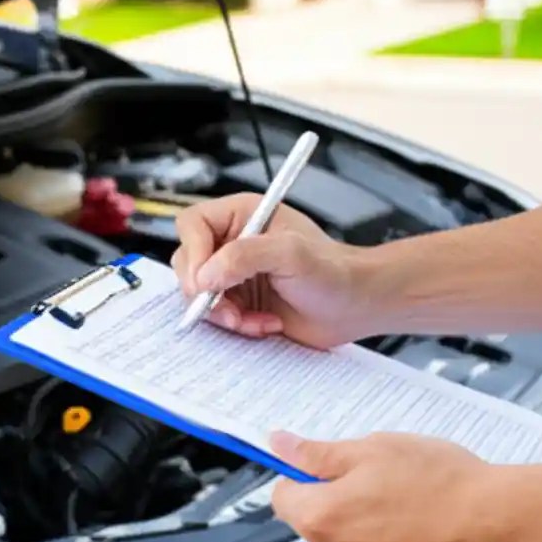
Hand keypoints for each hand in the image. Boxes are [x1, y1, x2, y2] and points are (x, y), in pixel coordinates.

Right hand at [170, 193, 376, 348]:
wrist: (353, 307)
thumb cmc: (334, 272)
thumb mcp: (292, 254)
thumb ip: (246, 256)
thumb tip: (206, 275)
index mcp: (242, 216)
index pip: (193, 225)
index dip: (194, 252)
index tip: (205, 281)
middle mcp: (232, 242)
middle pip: (188, 262)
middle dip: (205, 292)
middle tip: (227, 309)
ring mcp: (232, 274)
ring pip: (198, 294)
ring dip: (223, 314)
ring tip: (252, 320)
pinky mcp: (238, 302)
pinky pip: (216, 317)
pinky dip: (236, 326)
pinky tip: (264, 324)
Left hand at [270, 432, 538, 541]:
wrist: (501, 528)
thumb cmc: (443, 484)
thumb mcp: (376, 449)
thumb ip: (318, 453)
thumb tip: (278, 445)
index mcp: (320, 519)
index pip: (284, 497)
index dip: (309, 480)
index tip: (338, 473)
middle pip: (316, 532)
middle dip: (341, 512)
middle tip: (386, 493)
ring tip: (408, 523)